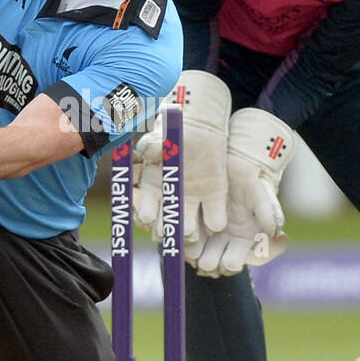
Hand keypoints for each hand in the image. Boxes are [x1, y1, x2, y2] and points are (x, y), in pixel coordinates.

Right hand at [133, 71, 230, 242]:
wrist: (200, 130)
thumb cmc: (174, 134)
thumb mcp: (161, 138)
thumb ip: (152, 144)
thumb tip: (145, 149)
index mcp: (152, 190)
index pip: (146, 211)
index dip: (147, 214)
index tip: (148, 215)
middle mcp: (170, 202)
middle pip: (166, 225)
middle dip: (167, 228)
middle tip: (169, 229)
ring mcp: (192, 203)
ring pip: (188, 227)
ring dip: (190, 230)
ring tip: (191, 229)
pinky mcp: (214, 200)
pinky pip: (213, 219)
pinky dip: (215, 221)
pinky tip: (215, 222)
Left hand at [190, 108, 296, 275]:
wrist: (225, 165)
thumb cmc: (245, 180)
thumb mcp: (258, 192)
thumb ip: (268, 212)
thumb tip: (274, 232)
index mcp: (243, 241)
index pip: (232, 264)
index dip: (229, 263)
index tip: (228, 258)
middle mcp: (223, 242)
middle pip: (210, 265)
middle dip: (208, 261)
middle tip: (205, 254)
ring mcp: (205, 235)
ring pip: (193, 255)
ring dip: (192, 252)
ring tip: (192, 241)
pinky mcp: (188, 224)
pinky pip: (181, 240)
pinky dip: (180, 239)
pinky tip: (182, 231)